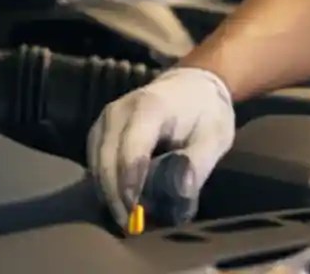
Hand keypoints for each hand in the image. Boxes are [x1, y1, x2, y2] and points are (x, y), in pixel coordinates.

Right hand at [86, 66, 235, 229]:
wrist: (193, 84)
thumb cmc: (206, 113)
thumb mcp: (215, 138)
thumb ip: (197, 164)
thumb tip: (179, 194)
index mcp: (150, 107)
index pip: (132, 148)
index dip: (130, 182)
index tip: (135, 213)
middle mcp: (120, 110)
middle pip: (107, 158)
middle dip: (115, 195)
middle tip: (130, 225)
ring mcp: (107, 117)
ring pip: (96, 161)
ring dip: (108, 191)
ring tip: (126, 217)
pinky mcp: (102, 128)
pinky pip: (95, 159)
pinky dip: (104, 181)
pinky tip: (118, 199)